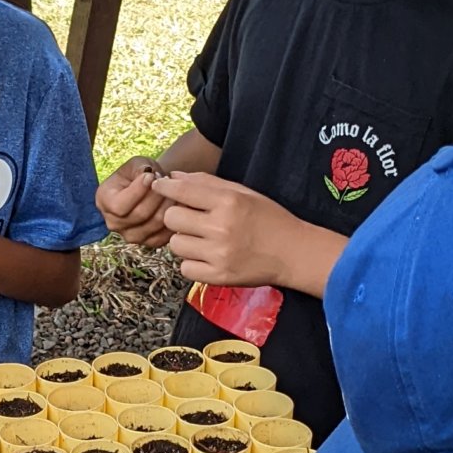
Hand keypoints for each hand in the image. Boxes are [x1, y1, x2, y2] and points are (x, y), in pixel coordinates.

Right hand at [97, 157, 170, 249]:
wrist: (150, 188)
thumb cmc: (140, 173)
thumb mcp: (136, 163)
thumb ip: (140, 167)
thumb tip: (148, 175)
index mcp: (104, 201)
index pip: (119, 206)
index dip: (137, 191)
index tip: (151, 175)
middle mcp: (113, 223)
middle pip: (140, 215)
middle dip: (157, 195)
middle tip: (167, 181)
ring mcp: (130, 236)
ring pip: (155, 224)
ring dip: (168, 205)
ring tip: (173, 190)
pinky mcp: (148, 242)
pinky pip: (165, 234)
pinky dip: (174, 218)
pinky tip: (177, 204)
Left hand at [153, 171, 300, 287]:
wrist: (294, 253)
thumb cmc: (269, 219)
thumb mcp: (243, 193)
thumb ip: (207, 183)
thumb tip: (174, 176)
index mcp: (229, 201)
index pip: (182, 190)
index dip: (165, 186)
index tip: (159, 185)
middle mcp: (222, 227)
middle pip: (172, 218)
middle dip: (177, 216)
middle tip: (191, 219)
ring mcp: (219, 254)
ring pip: (175, 244)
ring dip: (184, 241)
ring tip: (203, 240)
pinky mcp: (219, 276)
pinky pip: (185, 268)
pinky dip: (192, 263)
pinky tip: (207, 257)